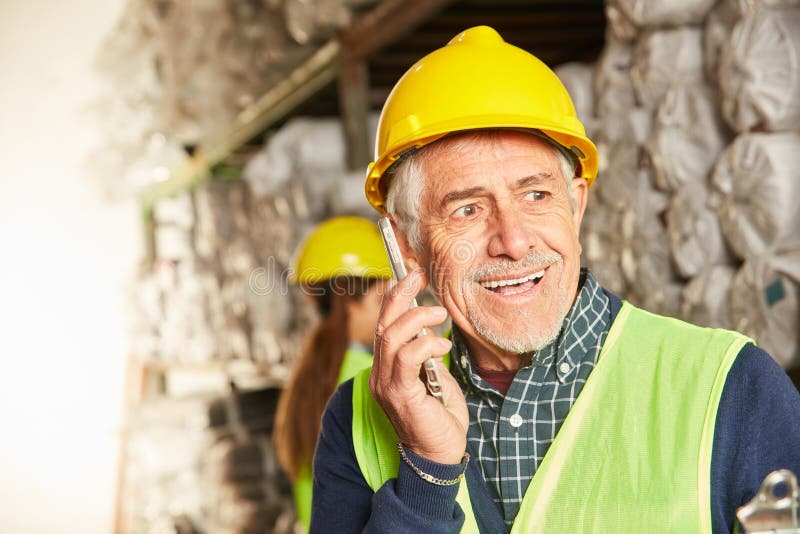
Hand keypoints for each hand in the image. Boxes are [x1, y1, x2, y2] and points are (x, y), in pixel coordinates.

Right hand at [370, 268, 468, 464]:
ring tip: (439, 313)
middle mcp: (380, 375)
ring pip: (392, 338)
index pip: (384, 327)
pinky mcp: (400, 395)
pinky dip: (426, 345)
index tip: (408, 276)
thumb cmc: (439, 418)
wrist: (439, 456)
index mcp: (386, 370)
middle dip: (399, 296)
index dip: (393, 299)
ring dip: (416, 319)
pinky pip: (407, 359)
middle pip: (383, 326)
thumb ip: (427, 356)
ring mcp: (386, 385)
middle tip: (417, 276)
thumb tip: (430, 332)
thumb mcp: (435, 379)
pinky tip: (442, 346)